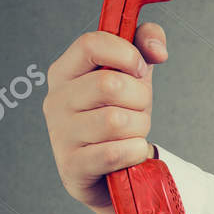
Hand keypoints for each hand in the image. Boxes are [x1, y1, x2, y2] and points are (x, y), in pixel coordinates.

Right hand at [42, 24, 167, 213]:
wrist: (110, 168)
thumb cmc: (119, 114)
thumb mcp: (132, 75)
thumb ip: (145, 44)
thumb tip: (157, 50)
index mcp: (65, 71)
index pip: (91, 44)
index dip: (126, 54)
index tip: (138, 69)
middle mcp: (56, 100)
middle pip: (111, 85)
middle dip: (140, 98)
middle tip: (137, 110)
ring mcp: (60, 134)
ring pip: (117, 121)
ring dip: (139, 128)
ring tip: (132, 133)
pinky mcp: (72, 166)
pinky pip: (116, 153)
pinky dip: (135, 152)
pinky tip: (130, 153)